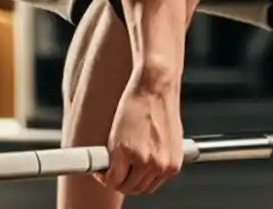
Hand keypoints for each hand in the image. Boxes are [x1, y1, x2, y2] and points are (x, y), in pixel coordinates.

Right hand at [101, 77, 184, 194]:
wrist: (156, 85)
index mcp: (172, 165)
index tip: (124, 175)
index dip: (133, 181)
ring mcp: (143, 160)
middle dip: (121, 181)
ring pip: (122, 185)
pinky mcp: (125, 151)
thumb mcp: (168, 138)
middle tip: (111, 170)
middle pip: (135, 188)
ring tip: (106, 165)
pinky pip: (110, 176)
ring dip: (111, 177)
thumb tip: (145, 164)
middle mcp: (160, 166)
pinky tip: (100, 163)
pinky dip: (102, 173)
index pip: (149, 187)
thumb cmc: (161, 104)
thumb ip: (158, 156)